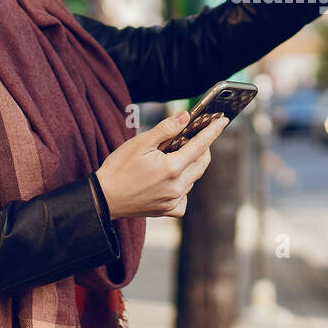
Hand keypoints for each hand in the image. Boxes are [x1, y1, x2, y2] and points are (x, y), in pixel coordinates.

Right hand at [94, 110, 229, 219]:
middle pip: (202, 163)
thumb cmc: (119, 168)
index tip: (224, 120)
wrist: (103, 199)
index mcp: (172, 168)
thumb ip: (166, 129)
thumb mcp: (140, 143)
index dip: (213, 131)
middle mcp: (177, 187)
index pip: (200, 145)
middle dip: (203, 148)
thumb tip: (186, 117)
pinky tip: (169, 179)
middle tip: (196, 137)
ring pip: (194, 178)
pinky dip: (183, 185)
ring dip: (191, 165)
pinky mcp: (169, 211)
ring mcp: (174, 201)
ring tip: (176, 156)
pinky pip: (185, 196)